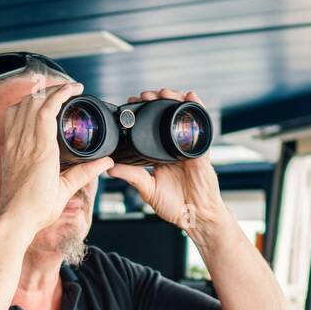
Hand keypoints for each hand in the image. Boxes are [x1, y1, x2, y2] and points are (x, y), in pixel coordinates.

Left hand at [0, 82, 112, 235]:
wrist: (16, 218)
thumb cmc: (39, 207)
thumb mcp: (67, 189)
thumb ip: (87, 172)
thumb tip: (106, 162)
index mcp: (42, 150)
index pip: (48, 109)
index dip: (62, 92)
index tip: (76, 87)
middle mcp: (25, 143)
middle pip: (34, 101)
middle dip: (52, 89)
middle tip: (68, 89)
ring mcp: (13, 144)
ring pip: (20, 106)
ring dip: (36, 95)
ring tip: (51, 94)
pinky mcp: (7, 149)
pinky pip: (10, 118)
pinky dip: (21, 106)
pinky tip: (30, 108)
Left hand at [108, 89, 226, 233]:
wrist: (196, 217)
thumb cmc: (175, 206)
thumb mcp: (148, 189)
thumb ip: (131, 176)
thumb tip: (109, 168)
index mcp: (161, 156)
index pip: (151, 129)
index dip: (143, 115)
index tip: (131, 104)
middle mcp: (174, 148)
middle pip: (166, 118)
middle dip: (157, 102)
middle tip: (144, 95)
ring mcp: (189, 148)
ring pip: (182, 117)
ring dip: (174, 101)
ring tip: (163, 92)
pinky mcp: (201, 151)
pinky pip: (201, 126)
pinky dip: (197, 109)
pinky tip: (191, 97)